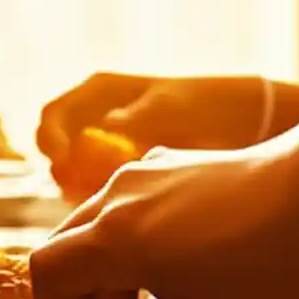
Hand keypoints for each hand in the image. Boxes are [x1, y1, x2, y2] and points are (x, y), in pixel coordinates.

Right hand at [30, 146, 298, 298]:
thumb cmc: (266, 265)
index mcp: (111, 238)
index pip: (46, 281)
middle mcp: (117, 198)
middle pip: (70, 260)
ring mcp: (148, 175)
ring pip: (103, 237)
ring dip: (113, 291)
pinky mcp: (179, 167)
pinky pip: (134, 216)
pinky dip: (136, 258)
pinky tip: (173, 283)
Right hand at [38, 74, 270, 199]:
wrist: (247, 122)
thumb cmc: (210, 103)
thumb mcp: (175, 105)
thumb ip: (141, 116)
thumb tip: (110, 126)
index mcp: (99, 92)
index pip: (53, 115)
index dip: (51, 141)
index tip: (66, 164)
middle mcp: (94, 118)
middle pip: (57, 152)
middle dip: (66, 176)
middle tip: (86, 195)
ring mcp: (105, 147)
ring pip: (74, 176)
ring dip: (83, 193)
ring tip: (111, 204)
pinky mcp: (121, 173)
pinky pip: (97, 191)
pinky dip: (104, 201)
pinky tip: (126, 207)